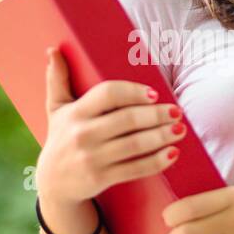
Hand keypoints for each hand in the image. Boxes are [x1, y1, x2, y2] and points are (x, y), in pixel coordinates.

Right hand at [34, 47, 186, 206]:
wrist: (53, 183)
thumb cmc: (61, 138)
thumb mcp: (56, 109)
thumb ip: (57, 79)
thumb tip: (53, 50)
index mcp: (75, 113)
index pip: (108, 94)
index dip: (134, 92)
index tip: (154, 94)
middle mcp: (82, 134)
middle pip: (128, 119)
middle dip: (157, 115)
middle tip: (176, 111)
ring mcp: (92, 158)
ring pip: (135, 144)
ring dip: (162, 136)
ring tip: (180, 129)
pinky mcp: (101, 178)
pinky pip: (136, 168)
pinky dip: (157, 161)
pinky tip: (173, 153)